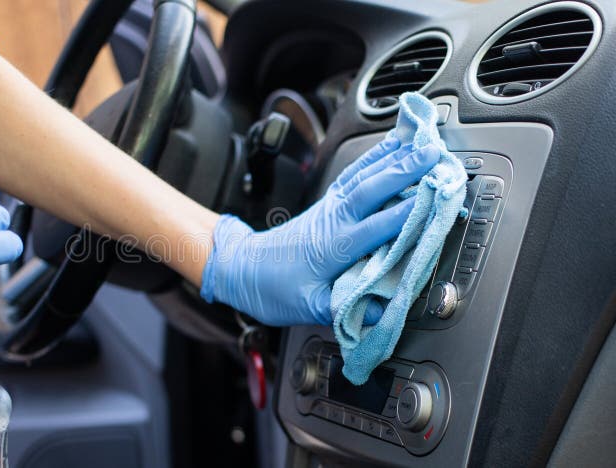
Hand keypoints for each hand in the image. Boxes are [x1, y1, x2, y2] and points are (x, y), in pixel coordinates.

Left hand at [200, 137, 438, 325]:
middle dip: (404, 170)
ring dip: (392, 157)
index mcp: (332, 247)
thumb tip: (380, 311)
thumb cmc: (272, 289)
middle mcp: (332, 220)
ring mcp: (329, 208)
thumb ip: (343, 308)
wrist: (242, 268)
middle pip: (371, 189)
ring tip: (420, 140)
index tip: (436, 202)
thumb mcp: (306, 308)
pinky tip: (392, 145)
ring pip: (363, 176)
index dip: (407, 214)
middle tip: (434, 155)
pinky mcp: (327, 203)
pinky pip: (354, 175)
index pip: (376, 227)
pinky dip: (375, 157)